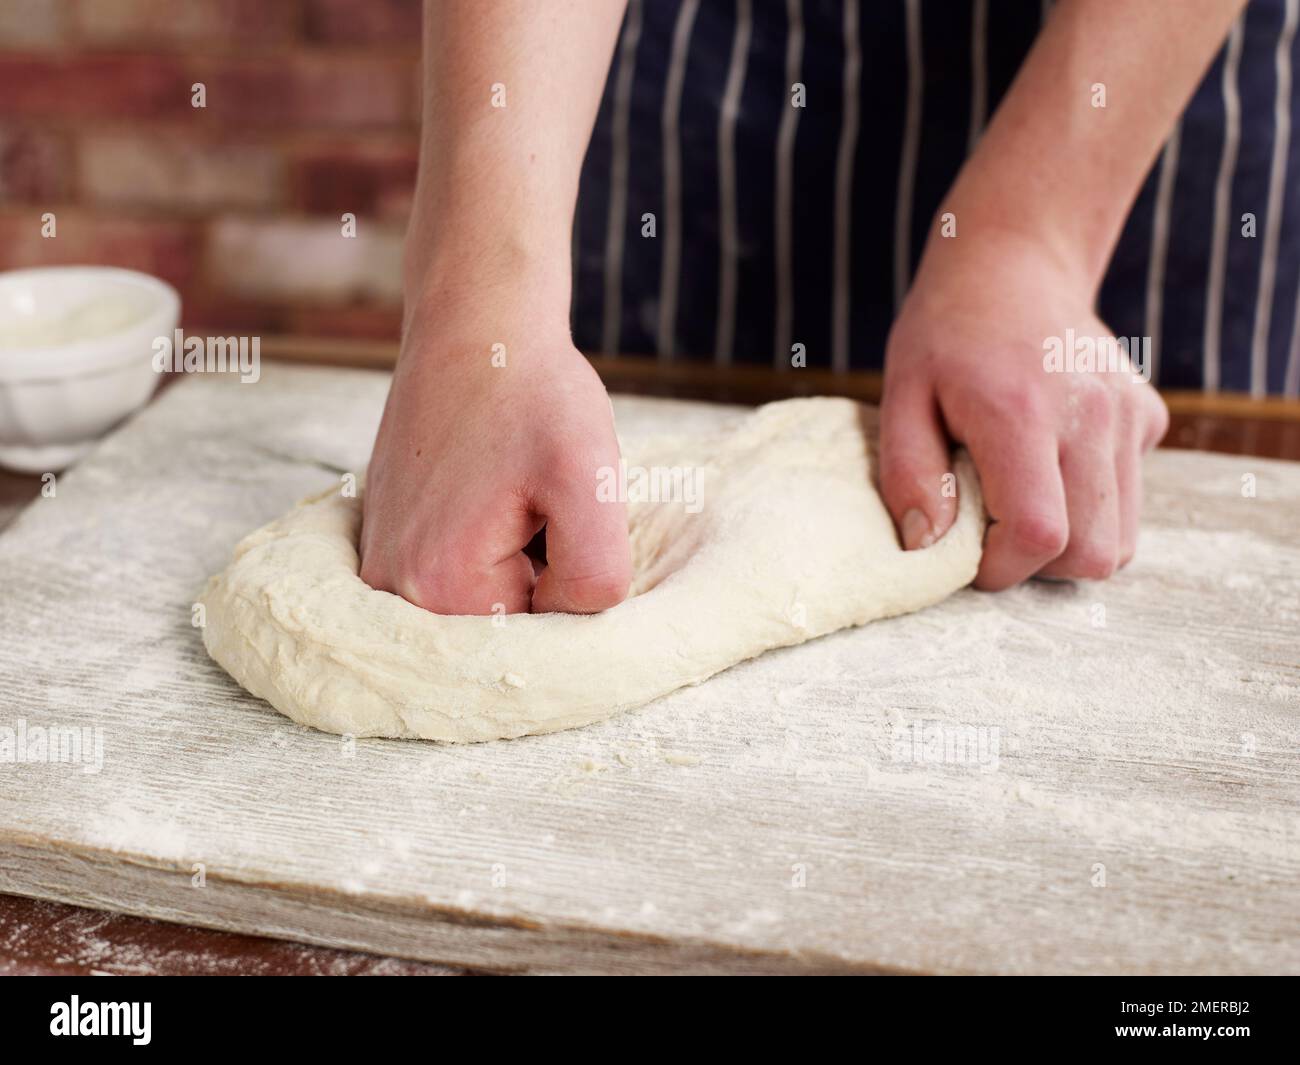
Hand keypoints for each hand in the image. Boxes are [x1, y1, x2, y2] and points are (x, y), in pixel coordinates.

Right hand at [359, 279, 631, 614]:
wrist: (475, 326)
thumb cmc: (534, 393)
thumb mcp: (589, 479)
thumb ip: (596, 573)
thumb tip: (570, 616)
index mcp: (441, 587)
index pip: (542, 632)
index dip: (569, 572)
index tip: (555, 510)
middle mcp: (392, 588)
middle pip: (506, 621)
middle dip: (539, 567)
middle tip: (535, 497)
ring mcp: (379, 563)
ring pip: (484, 595)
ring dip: (514, 552)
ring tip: (509, 488)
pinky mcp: (383, 537)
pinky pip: (454, 569)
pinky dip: (483, 538)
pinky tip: (485, 487)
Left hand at [879, 230, 1168, 589]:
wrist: (1014, 262)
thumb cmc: (945, 332)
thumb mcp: (900, 395)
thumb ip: (909, 475)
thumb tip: (926, 549)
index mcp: (1021, 412)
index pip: (1040, 533)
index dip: (1001, 567)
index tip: (966, 554)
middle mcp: (1091, 415)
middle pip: (1092, 553)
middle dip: (1038, 567)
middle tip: (993, 533)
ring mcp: (1129, 415)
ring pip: (1122, 539)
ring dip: (1070, 543)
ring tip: (1020, 500)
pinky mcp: (1148, 415)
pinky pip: (1129, 498)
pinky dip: (1092, 506)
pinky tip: (1051, 464)